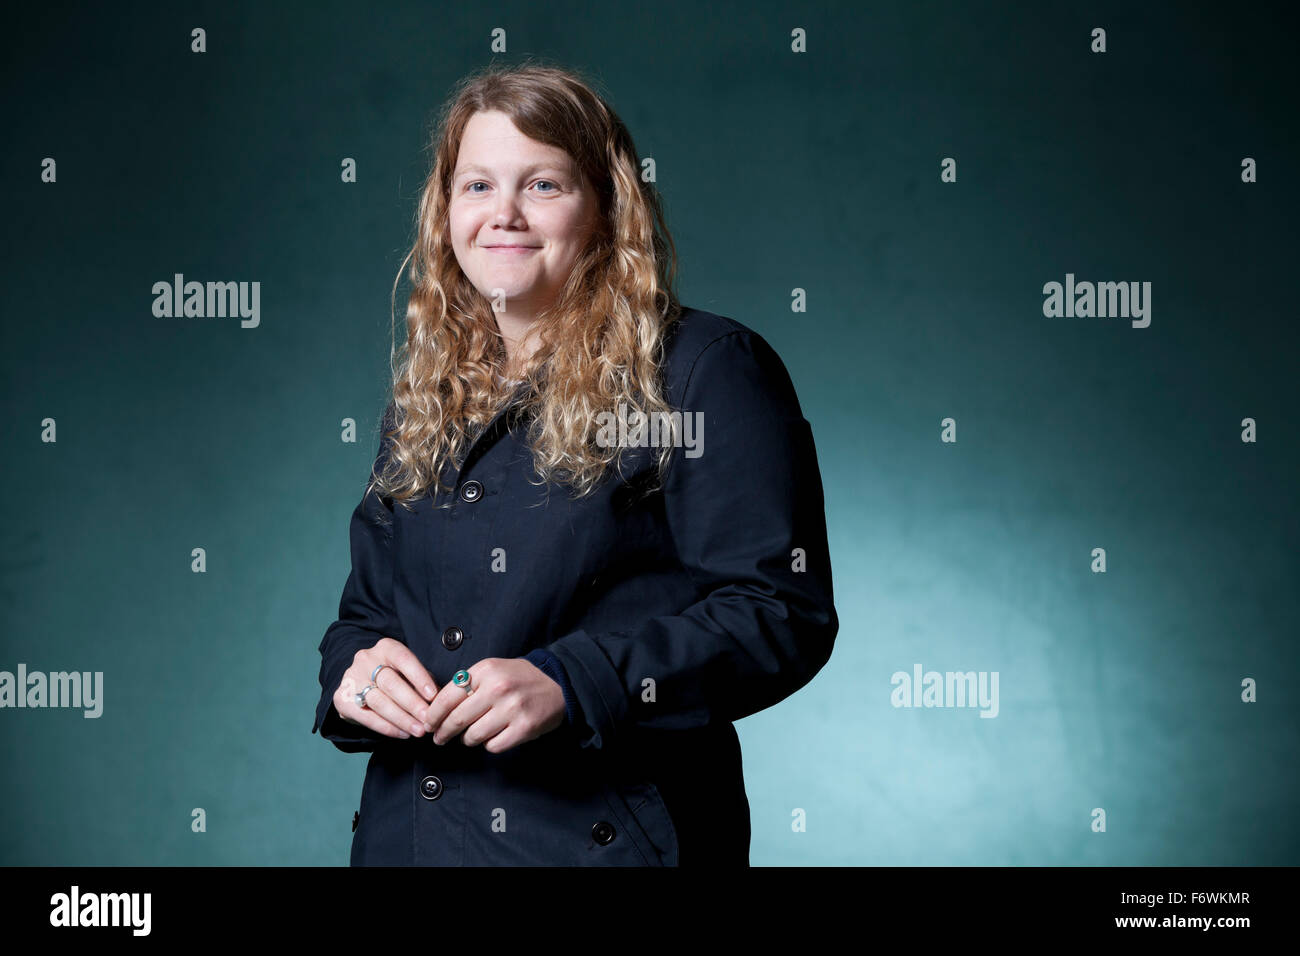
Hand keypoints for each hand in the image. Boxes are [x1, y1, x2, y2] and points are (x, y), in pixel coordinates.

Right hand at [334, 637, 437, 738]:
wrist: (358, 680)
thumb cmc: (393, 675)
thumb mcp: (407, 670)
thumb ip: (421, 680)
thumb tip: (439, 699)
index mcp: (385, 648)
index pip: (403, 659)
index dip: (419, 677)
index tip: (433, 695)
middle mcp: (366, 660)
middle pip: (391, 683)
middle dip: (412, 703)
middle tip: (428, 719)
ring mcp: (352, 679)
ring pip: (379, 702)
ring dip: (402, 719)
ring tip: (419, 731)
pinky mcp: (342, 700)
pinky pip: (367, 717)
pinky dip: (387, 728)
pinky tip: (403, 734)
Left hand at [425, 658, 564, 753]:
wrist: (558, 684)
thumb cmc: (519, 678)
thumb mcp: (493, 669)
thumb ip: (467, 684)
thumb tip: (437, 708)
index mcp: (486, 671)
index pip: (447, 696)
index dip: (434, 714)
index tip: (428, 723)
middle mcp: (498, 688)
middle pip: (457, 719)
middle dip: (443, 732)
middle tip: (439, 738)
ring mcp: (512, 709)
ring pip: (473, 736)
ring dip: (467, 740)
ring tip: (469, 736)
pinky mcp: (524, 728)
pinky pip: (493, 746)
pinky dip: (488, 745)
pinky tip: (492, 737)